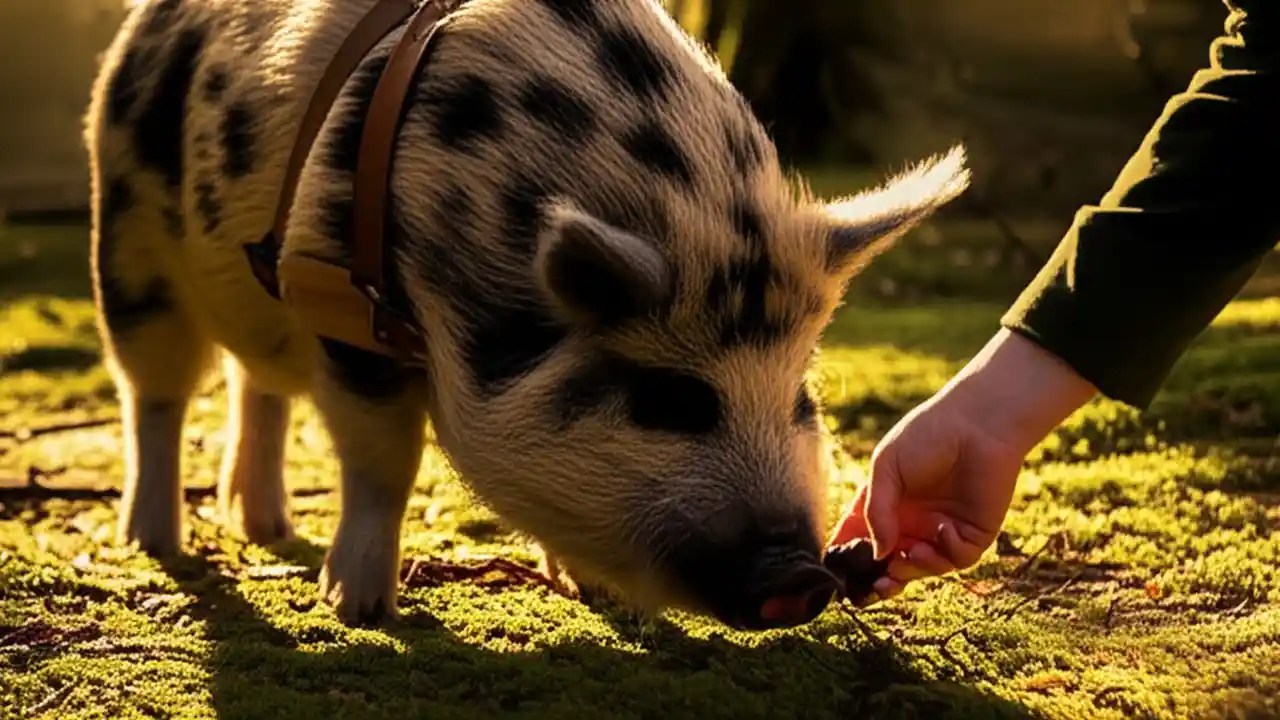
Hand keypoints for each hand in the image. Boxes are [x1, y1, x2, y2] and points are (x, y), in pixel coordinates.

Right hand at [827, 329, 1096, 601]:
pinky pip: (956, 559)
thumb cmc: (926, 436)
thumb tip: (877, 553)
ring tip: (909, 555)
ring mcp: (941, 531)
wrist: (977, 424)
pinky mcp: (972, 535)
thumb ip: (877, 511)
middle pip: (890, 565)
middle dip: (880, 582)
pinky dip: (946, 552)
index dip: (849, 560)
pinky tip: (943, 529)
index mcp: (887, 504)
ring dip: (912, 569)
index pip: (861, 540)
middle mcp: (912, 522)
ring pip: (922, 568)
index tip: (838, 576)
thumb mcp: (886, 468)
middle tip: (874, 589)